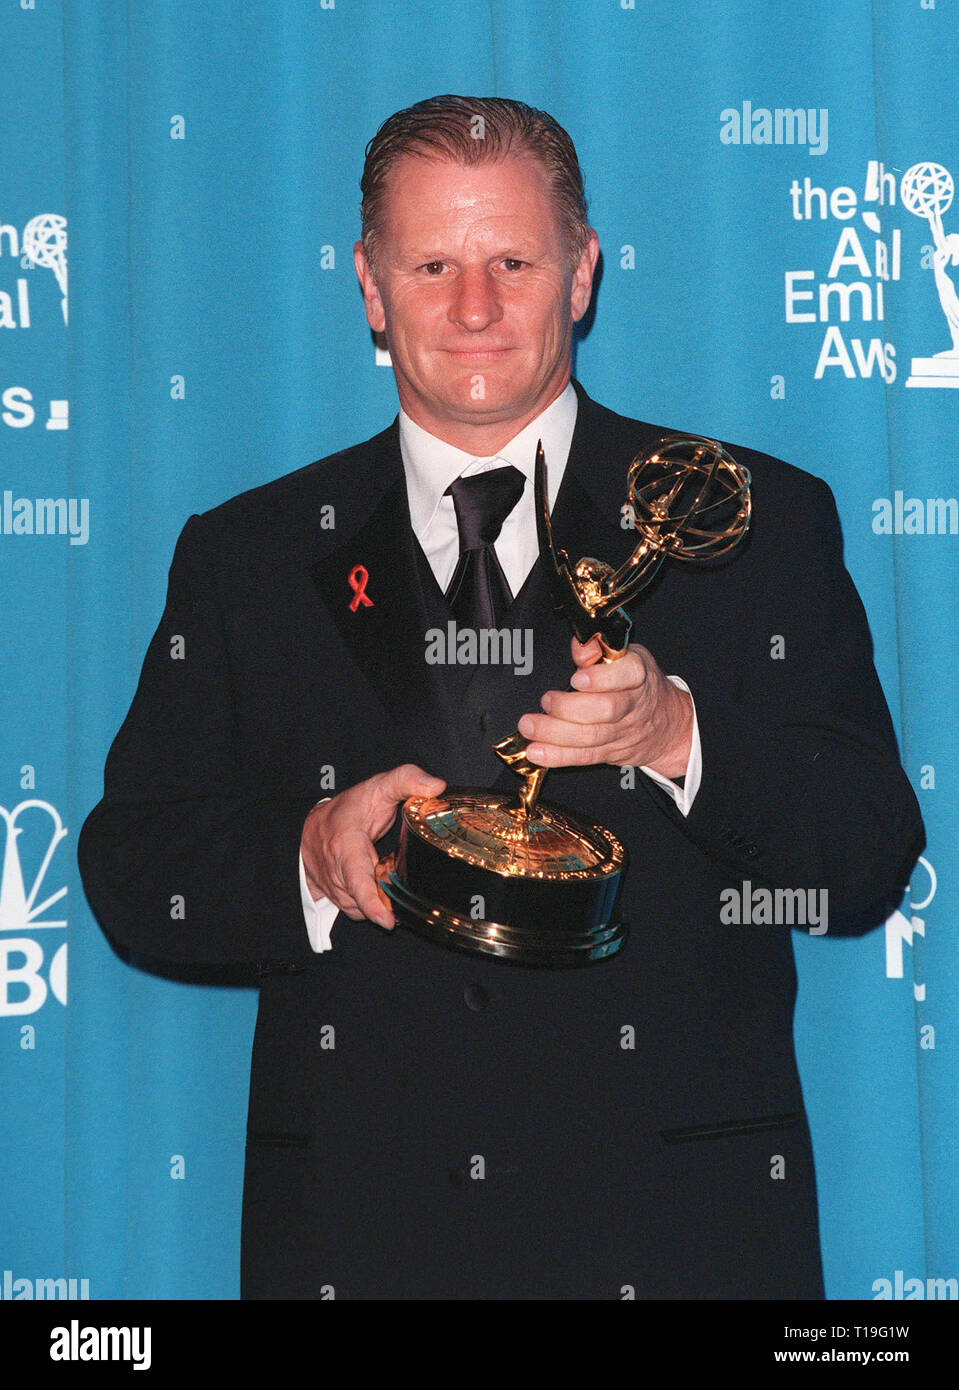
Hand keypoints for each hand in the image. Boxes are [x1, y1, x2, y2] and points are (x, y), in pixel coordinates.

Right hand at [300, 764, 445, 928]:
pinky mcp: (328, 895)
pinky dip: (366, 906)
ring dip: (375, 904)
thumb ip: (407, 780)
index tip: (387, 920)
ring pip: (356, 908)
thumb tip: (437, 787)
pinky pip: (350, 909)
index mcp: (346, 844)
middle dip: (383, 903)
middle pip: (361, 900)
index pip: (357, 879)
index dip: (371, 903)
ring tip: (388, 886)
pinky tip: (378, 892)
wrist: (313, 823)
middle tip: (401, 897)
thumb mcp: (379, 786)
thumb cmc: (350, 807)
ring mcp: (328, 885)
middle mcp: (333, 869)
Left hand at [516, 636, 693, 779]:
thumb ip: (598, 650)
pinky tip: (536, 752)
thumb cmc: (637, 683)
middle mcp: (633, 704)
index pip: (628, 674)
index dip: (602, 678)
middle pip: (606, 709)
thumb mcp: (625, 657)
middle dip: (570, 708)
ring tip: (530, 726)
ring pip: (591, 736)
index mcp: (637, 674)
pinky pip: (584, 757)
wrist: (666, 722)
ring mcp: (622, 732)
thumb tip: (579, 644)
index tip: (578, 678)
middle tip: (546, 701)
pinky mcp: (610, 752)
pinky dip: (558, 756)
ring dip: (556, 734)